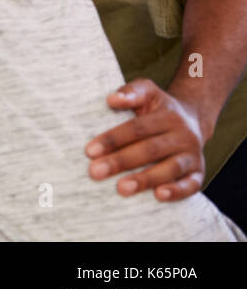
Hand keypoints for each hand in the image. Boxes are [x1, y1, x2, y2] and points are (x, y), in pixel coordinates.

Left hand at [85, 78, 206, 200]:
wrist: (193, 119)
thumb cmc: (159, 107)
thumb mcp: (147, 91)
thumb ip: (131, 92)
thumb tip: (112, 99)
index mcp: (168, 116)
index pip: (137, 128)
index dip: (113, 139)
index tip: (89, 151)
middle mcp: (183, 136)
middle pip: (150, 150)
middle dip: (121, 162)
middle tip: (95, 172)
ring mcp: (192, 155)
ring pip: (170, 168)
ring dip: (145, 180)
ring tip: (122, 189)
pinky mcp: (199, 173)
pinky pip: (192, 185)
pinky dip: (177, 192)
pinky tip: (158, 196)